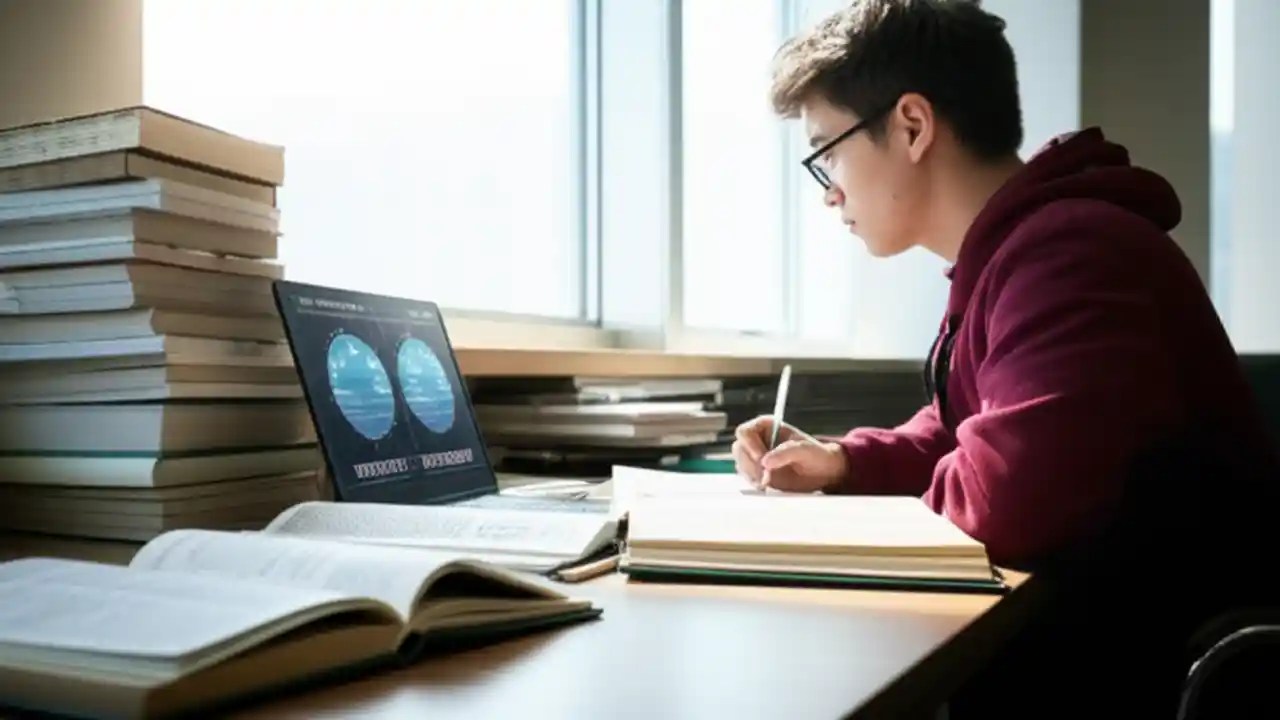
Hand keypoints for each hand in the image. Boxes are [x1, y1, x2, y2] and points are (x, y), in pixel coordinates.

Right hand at [730, 415, 848, 492]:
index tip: (761, 459)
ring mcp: (755, 457)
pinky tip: (767, 485)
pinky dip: (754, 483)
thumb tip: (765, 461)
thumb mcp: (804, 450)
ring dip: (752, 475)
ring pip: (740, 464)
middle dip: (750, 464)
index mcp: (766, 426)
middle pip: (739, 449)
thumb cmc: (815, 455)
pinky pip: (746, 477)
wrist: (822, 473)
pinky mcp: (757, 472)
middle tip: (766, 476)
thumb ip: (785, 453)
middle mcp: (757, 440)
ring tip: (769, 481)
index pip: (745, 432)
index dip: (750, 445)